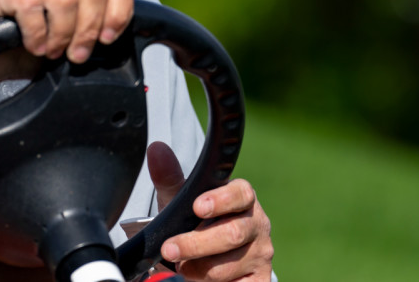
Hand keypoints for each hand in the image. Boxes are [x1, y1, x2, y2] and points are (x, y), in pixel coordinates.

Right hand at [0, 0, 133, 97]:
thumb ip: (90, 30)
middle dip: (88, 30)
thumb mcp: (66, 39)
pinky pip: (30, 5)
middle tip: (75, 55)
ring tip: (50, 51)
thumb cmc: (22, 48)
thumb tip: (113, 40)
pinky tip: (32, 45)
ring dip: (62, 34)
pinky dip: (37, 32)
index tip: (107, 41)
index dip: (120, 12)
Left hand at [148, 142, 273, 280]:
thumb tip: (156, 149)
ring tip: (182, 267)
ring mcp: (261, 253)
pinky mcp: (260, 279)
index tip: (197, 207)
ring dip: (198, 268)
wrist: (208, 257)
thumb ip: (170, 177)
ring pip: (228, 265)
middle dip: (196, 243)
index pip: (241, 193)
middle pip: (232, 233)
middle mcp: (257, 224)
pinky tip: (199, 280)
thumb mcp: (181, 201)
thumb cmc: (196, 221)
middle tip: (169, 249)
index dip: (221, 200)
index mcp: (243, 198)